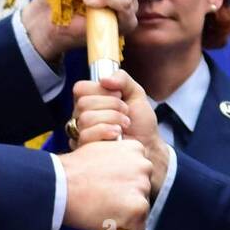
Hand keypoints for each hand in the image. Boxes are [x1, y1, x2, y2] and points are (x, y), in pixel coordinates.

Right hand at [58, 139, 150, 229]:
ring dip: (126, 214)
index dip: (125, 182)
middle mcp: (143, 165)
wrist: (59, 184)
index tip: (110, 187)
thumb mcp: (99, 151)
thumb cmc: (72, 171)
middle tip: (105, 200)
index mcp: (135, 148)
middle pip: (143, 189)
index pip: (141, 171)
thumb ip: (116, 159)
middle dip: (128, 197)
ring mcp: (141, 186)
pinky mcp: (137, 207)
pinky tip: (109, 224)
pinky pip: (138, 228)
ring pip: (141, 208)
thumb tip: (121, 175)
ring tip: (103, 210)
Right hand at [72, 70, 169, 196]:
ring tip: (124, 125)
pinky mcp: (85, 150)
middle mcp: (82, 116)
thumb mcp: (136, 94)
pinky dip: (106, 131)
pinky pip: (86, 135)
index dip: (101, 89)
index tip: (119, 95)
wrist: (149, 147)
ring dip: (112, 118)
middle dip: (111, 105)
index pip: (80, 88)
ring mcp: (82, 134)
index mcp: (90, 101)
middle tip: (125, 112)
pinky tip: (117, 134)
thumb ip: (122, 79)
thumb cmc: (141, 123)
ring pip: (86, 118)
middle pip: (83, 103)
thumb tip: (104, 79)